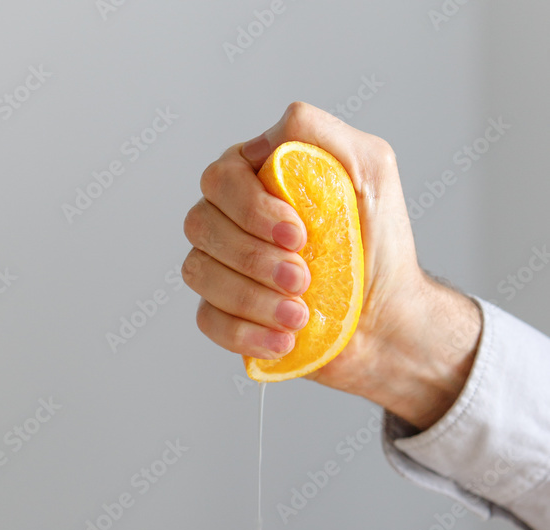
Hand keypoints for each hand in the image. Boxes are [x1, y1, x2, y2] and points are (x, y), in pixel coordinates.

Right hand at [182, 102, 481, 429]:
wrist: (387, 316)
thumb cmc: (379, 243)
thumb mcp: (369, 168)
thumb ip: (319, 134)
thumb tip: (271, 137)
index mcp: (254, 177)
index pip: (221, 179)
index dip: (251, 208)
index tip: (298, 235)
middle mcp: (229, 219)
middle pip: (201, 224)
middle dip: (253, 257)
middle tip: (303, 278)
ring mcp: (222, 268)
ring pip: (199, 273)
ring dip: (252, 298)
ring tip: (300, 314)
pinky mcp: (225, 314)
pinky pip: (208, 320)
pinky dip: (245, 332)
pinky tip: (284, 338)